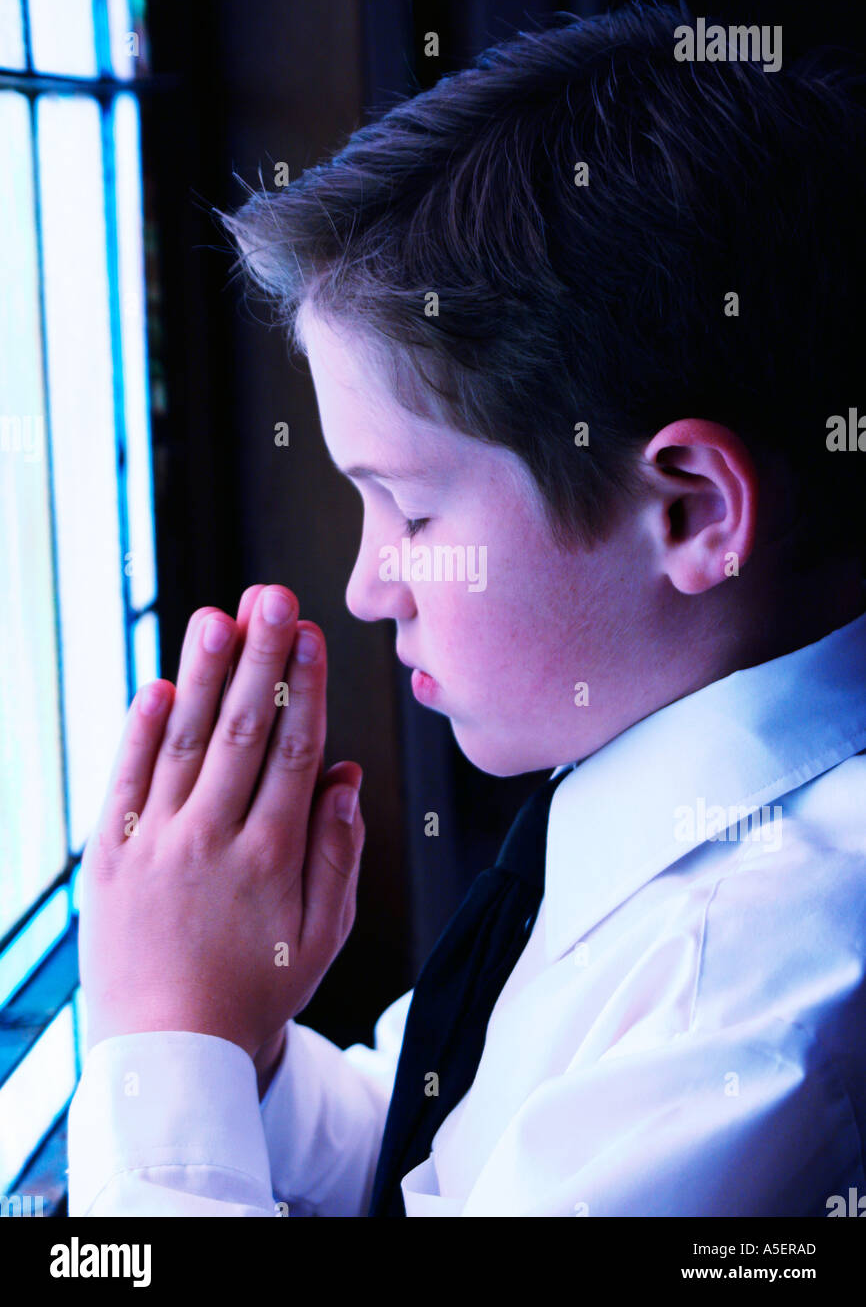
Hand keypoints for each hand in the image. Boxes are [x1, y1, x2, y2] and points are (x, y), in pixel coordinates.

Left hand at [78, 584, 364, 1058]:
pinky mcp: (111, 859)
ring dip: (202, 676)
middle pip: (244, 730)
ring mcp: (158, 846)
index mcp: (273, 857)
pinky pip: (125, 783)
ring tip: (216, 616)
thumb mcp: (322, 937)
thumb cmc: (253, 994)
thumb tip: (344, 775)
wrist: (168, 1054)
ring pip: (184, 743)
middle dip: (261, 656)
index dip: (305, 685)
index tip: (310, 633)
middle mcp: (215, 840)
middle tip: (271, 595)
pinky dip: (139, 733)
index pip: (295, 749)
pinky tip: (157, 686)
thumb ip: (339, 852)